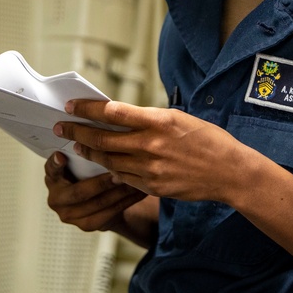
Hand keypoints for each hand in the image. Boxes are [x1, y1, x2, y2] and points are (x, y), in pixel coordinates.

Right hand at [44, 151, 146, 233]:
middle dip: (102, 182)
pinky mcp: (87, 225)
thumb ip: (83, 150)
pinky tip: (140, 191)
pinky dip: (127, 201)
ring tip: (136, 179)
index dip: (55, 165)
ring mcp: (70, 215)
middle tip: (120, 171)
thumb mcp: (81, 161)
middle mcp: (56, 199)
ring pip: (98, 203)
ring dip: (120, 191)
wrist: (98, 201)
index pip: (52, 170)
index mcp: (52, 178)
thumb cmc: (89, 172)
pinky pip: (109, 213)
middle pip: (80, 192)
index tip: (62, 156)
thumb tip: (94, 126)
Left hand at [53, 99, 251, 201]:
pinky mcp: (153, 186)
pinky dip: (111, 169)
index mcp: (158, 121)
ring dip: (90, 152)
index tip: (71, 106)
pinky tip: (104, 164)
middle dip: (77, 132)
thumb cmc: (208, 140)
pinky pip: (123, 177)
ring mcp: (150, 168)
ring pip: (108, 160)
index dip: (87, 109)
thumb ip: (149, 119)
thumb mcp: (180, 118)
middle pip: (103, 138)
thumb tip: (120, 116)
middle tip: (62, 128)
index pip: (112, 112)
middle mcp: (151, 144)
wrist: (230, 172)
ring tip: (78, 146)